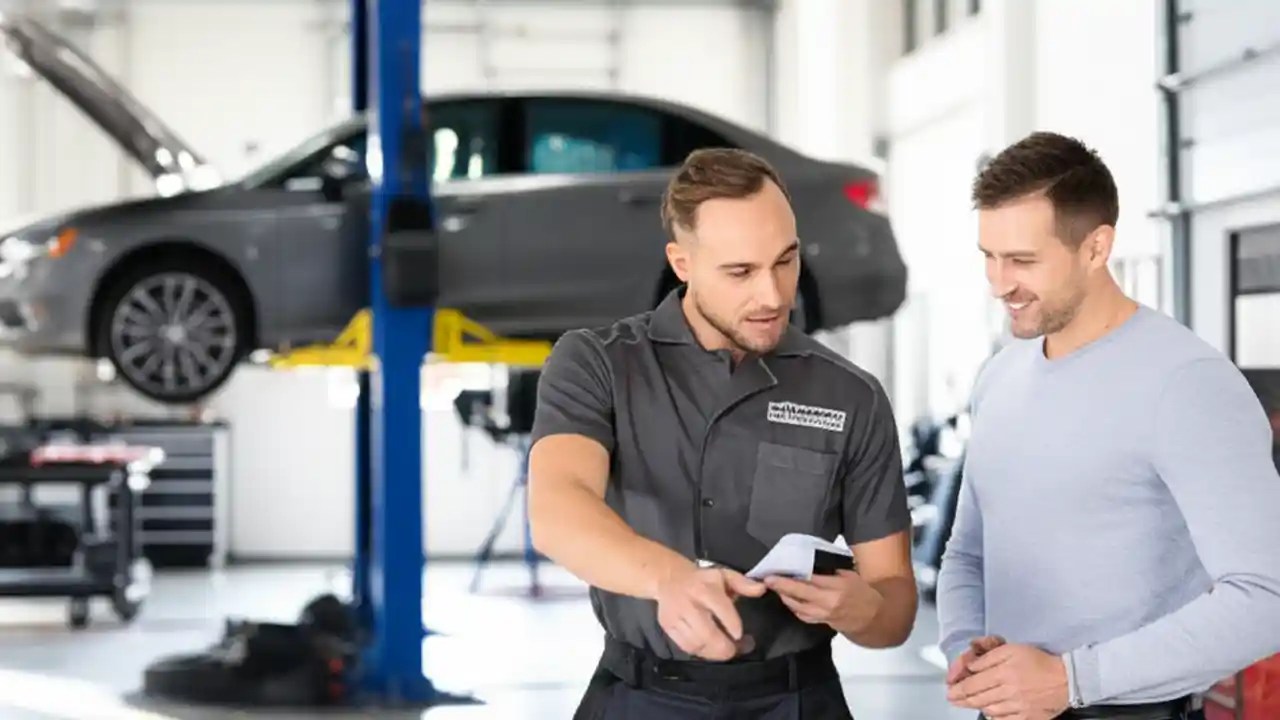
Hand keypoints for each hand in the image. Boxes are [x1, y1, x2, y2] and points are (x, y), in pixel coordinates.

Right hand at [655, 565, 765, 660]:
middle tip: (736, 649)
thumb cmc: (702, 580)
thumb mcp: (724, 575)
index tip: (740, 635)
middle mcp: (688, 603)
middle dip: (724, 647)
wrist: (669, 578)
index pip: (720, 608)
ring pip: (697, 644)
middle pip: (707, 634)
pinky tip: (709, 649)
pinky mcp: (668, 627)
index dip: (732, 624)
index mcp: (704, 589)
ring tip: (725, 650)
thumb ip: (743, 583)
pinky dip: (700, 652)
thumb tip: (761, 589)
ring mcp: (675, 617)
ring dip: (713, 652)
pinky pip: (686, 647)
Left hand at [764, 570, 881, 633]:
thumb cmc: (861, 591)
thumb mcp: (849, 575)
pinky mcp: (822, 623)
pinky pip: (803, 616)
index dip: (792, 576)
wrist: (873, 617)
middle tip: (767, 580)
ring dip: (785, 597)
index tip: (776, 571)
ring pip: (798, 607)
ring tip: (775, 588)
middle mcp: (829, 601)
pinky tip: (788, 600)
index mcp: (837, 586)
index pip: (810, 580)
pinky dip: (793, 608)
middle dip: (782, 587)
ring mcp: (824, 614)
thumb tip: (808, 563)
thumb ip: (829, 570)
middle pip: (800, 594)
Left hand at [946, 643, 1069, 719]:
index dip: (958, 688)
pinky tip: (989, 713)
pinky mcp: (1026, 717)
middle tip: (952, 699)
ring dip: (976, 707)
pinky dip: (994, 718)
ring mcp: (1017, 707)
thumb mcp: (1012, 650)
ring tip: (968, 703)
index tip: (950, 690)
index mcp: (1003, 673)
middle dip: (961, 699)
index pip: (973, 684)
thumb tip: (972, 667)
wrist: (1066, 679)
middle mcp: (1008, 691)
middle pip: (977, 699)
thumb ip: (989, 658)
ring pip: (989, 710)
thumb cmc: (1038, 661)